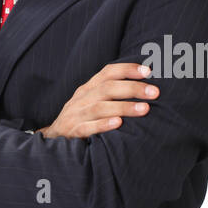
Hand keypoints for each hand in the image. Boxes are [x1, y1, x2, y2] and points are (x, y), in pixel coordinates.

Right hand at [39, 62, 158, 138]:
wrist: (52, 138)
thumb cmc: (81, 118)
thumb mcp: (92, 101)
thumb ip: (111, 94)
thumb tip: (144, 88)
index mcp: (89, 88)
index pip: (108, 72)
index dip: (128, 69)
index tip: (148, 71)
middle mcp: (82, 98)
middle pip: (108, 88)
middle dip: (133, 89)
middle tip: (154, 92)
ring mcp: (76, 114)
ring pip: (100, 107)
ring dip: (124, 107)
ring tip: (145, 109)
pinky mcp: (72, 132)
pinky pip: (87, 127)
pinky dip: (103, 125)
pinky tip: (118, 124)